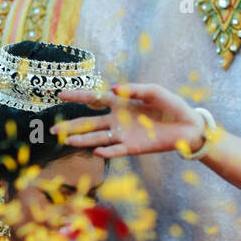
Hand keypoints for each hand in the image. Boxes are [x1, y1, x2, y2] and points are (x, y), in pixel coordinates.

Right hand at [52, 84, 211, 158]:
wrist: (187, 126)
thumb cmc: (170, 105)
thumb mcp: (154, 92)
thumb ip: (134, 89)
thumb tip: (112, 89)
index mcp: (121, 103)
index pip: (95, 98)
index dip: (78, 96)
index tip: (60, 93)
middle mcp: (117, 120)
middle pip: (90, 122)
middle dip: (71, 125)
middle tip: (53, 128)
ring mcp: (123, 135)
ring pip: (98, 138)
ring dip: (83, 139)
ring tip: (67, 140)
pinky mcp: (133, 148)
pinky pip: (116, 150)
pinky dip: (106, 151)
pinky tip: (96, 151)